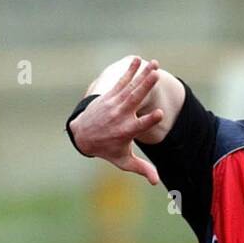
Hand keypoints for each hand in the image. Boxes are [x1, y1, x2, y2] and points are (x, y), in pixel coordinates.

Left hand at [70, 57, 163, 183]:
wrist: (83, 135)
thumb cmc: (108, 149)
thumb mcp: (124, 161)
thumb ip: (141, 169)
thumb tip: (156, 182)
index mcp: (126, 132)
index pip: (140, 126)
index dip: (150, 120)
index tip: (160, 113)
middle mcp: (120, 116)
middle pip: (135, 100)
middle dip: (145, 87)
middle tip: (156, 75)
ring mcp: (114, 104)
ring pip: (130, 87)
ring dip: (142, 74)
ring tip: (154, 64)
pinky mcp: (110, 96)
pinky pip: (122, 82)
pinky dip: (130, 71)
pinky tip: (138, 60)